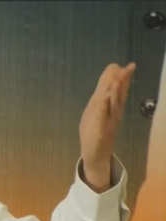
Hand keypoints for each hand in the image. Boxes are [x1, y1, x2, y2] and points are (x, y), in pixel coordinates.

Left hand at [78, 62, 135, 191]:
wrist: (95, 154)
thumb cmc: (96, 131)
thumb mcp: (98, 112)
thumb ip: (104, 97)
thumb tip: (111, 81)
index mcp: (111, 108)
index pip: (118, 90)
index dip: (122, 78)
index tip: (127, 65)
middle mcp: (113, 114)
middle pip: (118, 96)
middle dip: (121, 83)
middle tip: (127, 69)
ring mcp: (107, 123)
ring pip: (112, 106)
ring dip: (114, 94)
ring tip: (117, 81)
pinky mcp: (99, 132)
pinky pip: (101, 120)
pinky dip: (102, 110)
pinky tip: (102, 101)